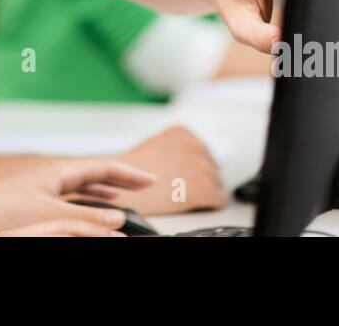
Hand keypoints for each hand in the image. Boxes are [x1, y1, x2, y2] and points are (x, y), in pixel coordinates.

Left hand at [0, 158, 156, 235]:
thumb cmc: (1, 208)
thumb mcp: (51, 216)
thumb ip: (86, 220)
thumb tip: (119, 221)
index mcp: (58, 170)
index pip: (103, 166)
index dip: (130, 173)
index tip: (152, 178)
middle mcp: (52, 174)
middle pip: (94, 172)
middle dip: (120, 179)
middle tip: (144, 185)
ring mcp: (42, 186)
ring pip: (82, 185)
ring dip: (104, 191)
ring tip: (122, 197)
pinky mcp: (33, 200)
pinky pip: (69, 197)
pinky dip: (86, 202)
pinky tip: (88, 210)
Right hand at [110, 126, 225, 214]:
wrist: (119, 189)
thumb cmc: (130, 173)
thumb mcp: (155, 148)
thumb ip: (175, 149)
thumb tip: (188, 160)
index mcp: (182, 133)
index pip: (203, 152)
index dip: (192, 168)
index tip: (183, 176)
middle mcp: (194, 145)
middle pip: (212, 167)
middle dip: (200, 179)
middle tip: (181, 188)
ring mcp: (200, 165)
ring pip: (216, 183)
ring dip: (205, 192)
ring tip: (183, 197)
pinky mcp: (204, 188)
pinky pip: (219, 199)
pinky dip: (209, 204)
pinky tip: (193, 205)